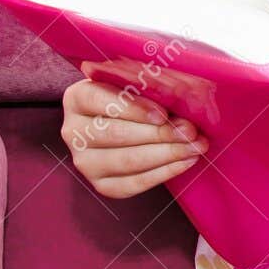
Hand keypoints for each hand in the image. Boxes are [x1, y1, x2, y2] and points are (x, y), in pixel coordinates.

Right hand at [60, 61, 209, 198]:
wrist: (122, 124)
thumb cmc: (134, 97)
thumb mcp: (135, 84)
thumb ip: (150, 88)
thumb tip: (183, 103)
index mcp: (77, 98)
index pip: (99, 100)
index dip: (132, 108)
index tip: (162, 114)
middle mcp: (73, 131)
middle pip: (117, 134)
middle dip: (159, 133)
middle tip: (190, 131)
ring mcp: (84, 161)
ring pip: (128, 160)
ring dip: (167, 154)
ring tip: (195, 146)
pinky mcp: (100, 184)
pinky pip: (134, 183)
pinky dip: (164, 173)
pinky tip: (186, 162)